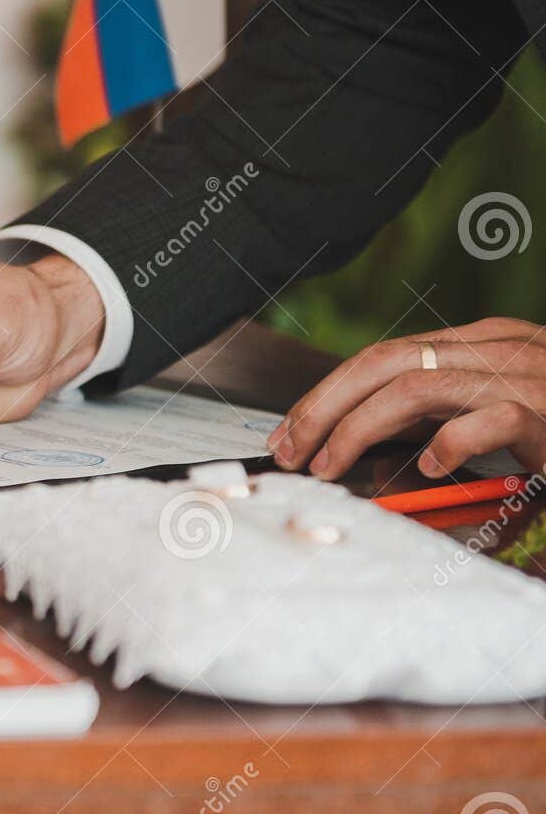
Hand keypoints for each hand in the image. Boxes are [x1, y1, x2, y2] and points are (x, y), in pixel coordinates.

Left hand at [270, 317, 545, 478]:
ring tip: (331, 466)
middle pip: (384, 363)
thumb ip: (442, 412)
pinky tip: (426, 469)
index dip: (326, 393)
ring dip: (358, 429)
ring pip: (417, 387)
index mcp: (480, 343)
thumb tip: (369, 440)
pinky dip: (447, 444)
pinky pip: (488, 419)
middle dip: (324, 406)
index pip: (381, 356)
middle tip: (291, 450)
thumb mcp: (497, 406)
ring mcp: (525, 377)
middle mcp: (497, 349)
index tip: (290, 431)